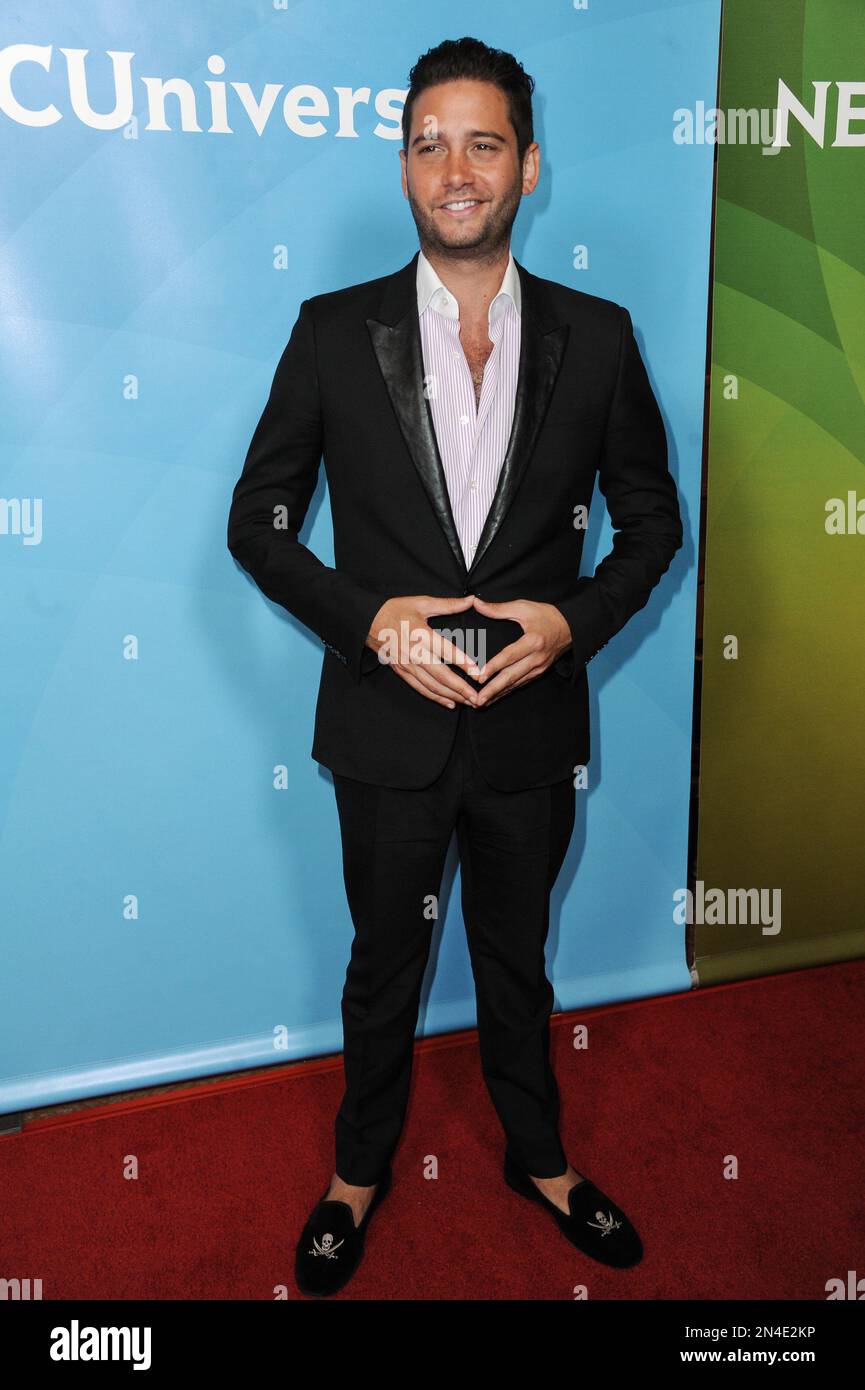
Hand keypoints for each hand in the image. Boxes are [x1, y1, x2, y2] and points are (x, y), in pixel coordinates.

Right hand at [366, 594, 481, 708]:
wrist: (367, 621)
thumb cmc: (395, 610)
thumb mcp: (422, 603)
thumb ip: (448, 604)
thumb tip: (471, 600)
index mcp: (422, 634)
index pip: (446, 651)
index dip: (463, 663)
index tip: (478, 673)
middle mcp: (415, 653)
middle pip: (441, 676)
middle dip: (461, 689)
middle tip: (478, 699)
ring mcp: (407, 665)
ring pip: (432, 686)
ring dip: (452, 696)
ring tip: (469, 703)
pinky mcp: (401, 672)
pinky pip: (420, 688)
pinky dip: (436, 698)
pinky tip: (450, 703)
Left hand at [471, 596, 572, 706]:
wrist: (571, 627)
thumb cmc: (547, 615)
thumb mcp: (523, 607)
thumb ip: (498, 609)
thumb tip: (477, 604)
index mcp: (533, 641)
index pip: (510, 656)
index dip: (494, 667)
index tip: (480, 676)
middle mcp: (537, 658)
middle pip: (512, 676)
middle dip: (493, 690)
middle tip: (478, 700)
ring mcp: (539, 667)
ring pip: (515, 684)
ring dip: (498, 694)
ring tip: (482, 703)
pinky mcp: (540, 672)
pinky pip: (521, 683)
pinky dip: (507, 691)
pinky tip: (496, 697)